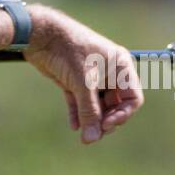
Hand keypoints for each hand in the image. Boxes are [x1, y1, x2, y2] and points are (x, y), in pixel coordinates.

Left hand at [23, 5, 143, 143]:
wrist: (41, 36)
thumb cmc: (68, 51)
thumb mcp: (83, 83)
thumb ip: (89, 111)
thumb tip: (92, 138)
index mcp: (121, 67)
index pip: (132, 98)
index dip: (122, 115)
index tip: (106, 125)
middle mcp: (110, 72)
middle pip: (115, 105)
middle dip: (106, 121)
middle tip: (93, 135)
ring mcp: (92, 77)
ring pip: (97, 105)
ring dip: (92, 120)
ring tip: (84, 136)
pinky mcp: (74, 81)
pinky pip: (81, 102)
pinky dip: (78, 114)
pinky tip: (74, 126)